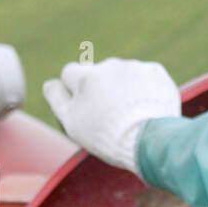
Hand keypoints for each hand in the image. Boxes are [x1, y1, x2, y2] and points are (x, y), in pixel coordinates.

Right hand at [42, 57, 180, 173]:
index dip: (75, 92)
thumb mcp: (73, 123)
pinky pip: (146, 77)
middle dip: (102, 89)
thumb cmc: (107, 136)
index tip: (86, 108)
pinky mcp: (157, 73)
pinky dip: (146, 89)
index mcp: (85, 77)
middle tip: (112, 117)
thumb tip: (50, 84)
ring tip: (132, 115)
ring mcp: (134, 67)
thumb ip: (57, 100)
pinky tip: (148, 108)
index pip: (70, 74)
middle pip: (99, 73)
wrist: (149, 140)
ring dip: (125, 88)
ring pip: (123, 74)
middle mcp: (109, 65)